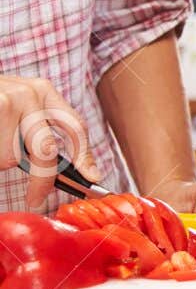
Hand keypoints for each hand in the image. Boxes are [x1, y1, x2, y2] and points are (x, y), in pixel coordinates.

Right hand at [0, 76, 98, 209]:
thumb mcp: (17, 104)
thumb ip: (37, 127)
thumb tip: (58, 167)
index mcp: (43, 91)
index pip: (74, 126)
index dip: (84, 156)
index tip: (92, 177)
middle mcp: (28, 93)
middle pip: (46, 150)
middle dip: (42, 180)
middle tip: (36, 197)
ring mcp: (7, 101)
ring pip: (11, 157)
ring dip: (0, 160)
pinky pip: (0, 156)